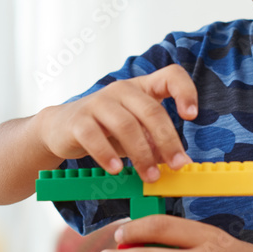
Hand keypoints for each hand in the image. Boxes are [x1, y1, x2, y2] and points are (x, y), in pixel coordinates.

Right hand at [42, 65, 197, 181]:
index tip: (191, 116)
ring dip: (142, 154)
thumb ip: (156, 143)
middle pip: (151, 110)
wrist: (60, 128)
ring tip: (149, 175)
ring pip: (126, 125)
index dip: (185, 91)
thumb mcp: (136, 133)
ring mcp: (98, 102)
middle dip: (167, 141)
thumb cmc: (105, 129)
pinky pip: (95, 137)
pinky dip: (108, 155)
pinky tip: (116, 169)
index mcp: (142, 88)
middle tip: (177, 165)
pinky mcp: (78, 120)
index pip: (170, 76)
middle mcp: (121, 89)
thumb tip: (180, 162)